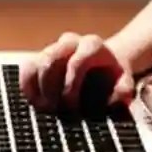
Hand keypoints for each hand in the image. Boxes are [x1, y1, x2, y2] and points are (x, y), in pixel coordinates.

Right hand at [19, 32, 134, 113]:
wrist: (106, 64)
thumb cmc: (114, 76)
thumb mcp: (125, 81)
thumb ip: (123, 89)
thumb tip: (115, 97)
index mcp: (92, 45)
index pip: (75, 63)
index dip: (71, 87)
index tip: (72, 107)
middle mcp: (70, 42)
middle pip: (51, 59)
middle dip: (50, 88)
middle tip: (54, 109)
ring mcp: (53, 47)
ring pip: (37, 62)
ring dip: (37, 88)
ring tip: (43, 108)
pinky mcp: (41, 56)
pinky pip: (27, 66)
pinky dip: (27, 84)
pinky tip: (32, 101)